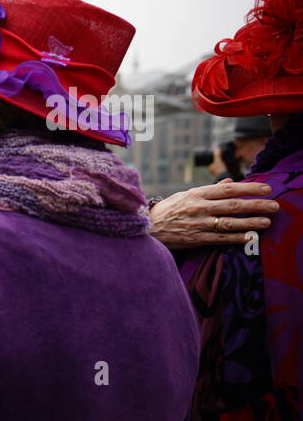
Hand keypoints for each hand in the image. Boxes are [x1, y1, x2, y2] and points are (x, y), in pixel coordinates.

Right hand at [147, 179, 277, 249]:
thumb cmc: (169, 210)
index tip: (266, 189)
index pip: (228, 189)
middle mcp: (199, 207)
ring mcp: (198, 224)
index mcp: (197, 194)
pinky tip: (249, 237)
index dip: (248, 188)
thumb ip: (210, 190)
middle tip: (273, 205)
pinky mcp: (195, 239)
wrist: (147, 227)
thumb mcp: (186, 195)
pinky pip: (220, 238)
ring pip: (229, 222)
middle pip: (232, 205)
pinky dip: (236, 238)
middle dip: (255, 205)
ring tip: (266, 221)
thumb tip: (231, 182)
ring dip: (249, 222)